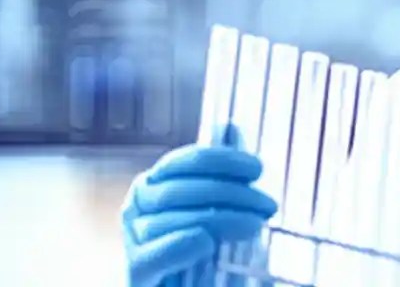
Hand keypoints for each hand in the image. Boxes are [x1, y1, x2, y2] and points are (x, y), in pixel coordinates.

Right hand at [121, 130, 277, 286]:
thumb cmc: (209, 252)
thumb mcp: (220, 208)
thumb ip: (221, 172)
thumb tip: (229, 126)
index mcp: (156, 181)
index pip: (187, 160)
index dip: (223, 160)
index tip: (257, 169)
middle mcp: (137, 205)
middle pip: (181, 188)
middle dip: (229, 193)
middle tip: (267, 205)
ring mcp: (132, 238)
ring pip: (171, 218)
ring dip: (219, 219)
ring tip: (254, 225)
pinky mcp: (135, 272)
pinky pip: (155, 252)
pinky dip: (182, 243)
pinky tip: (208, 243)